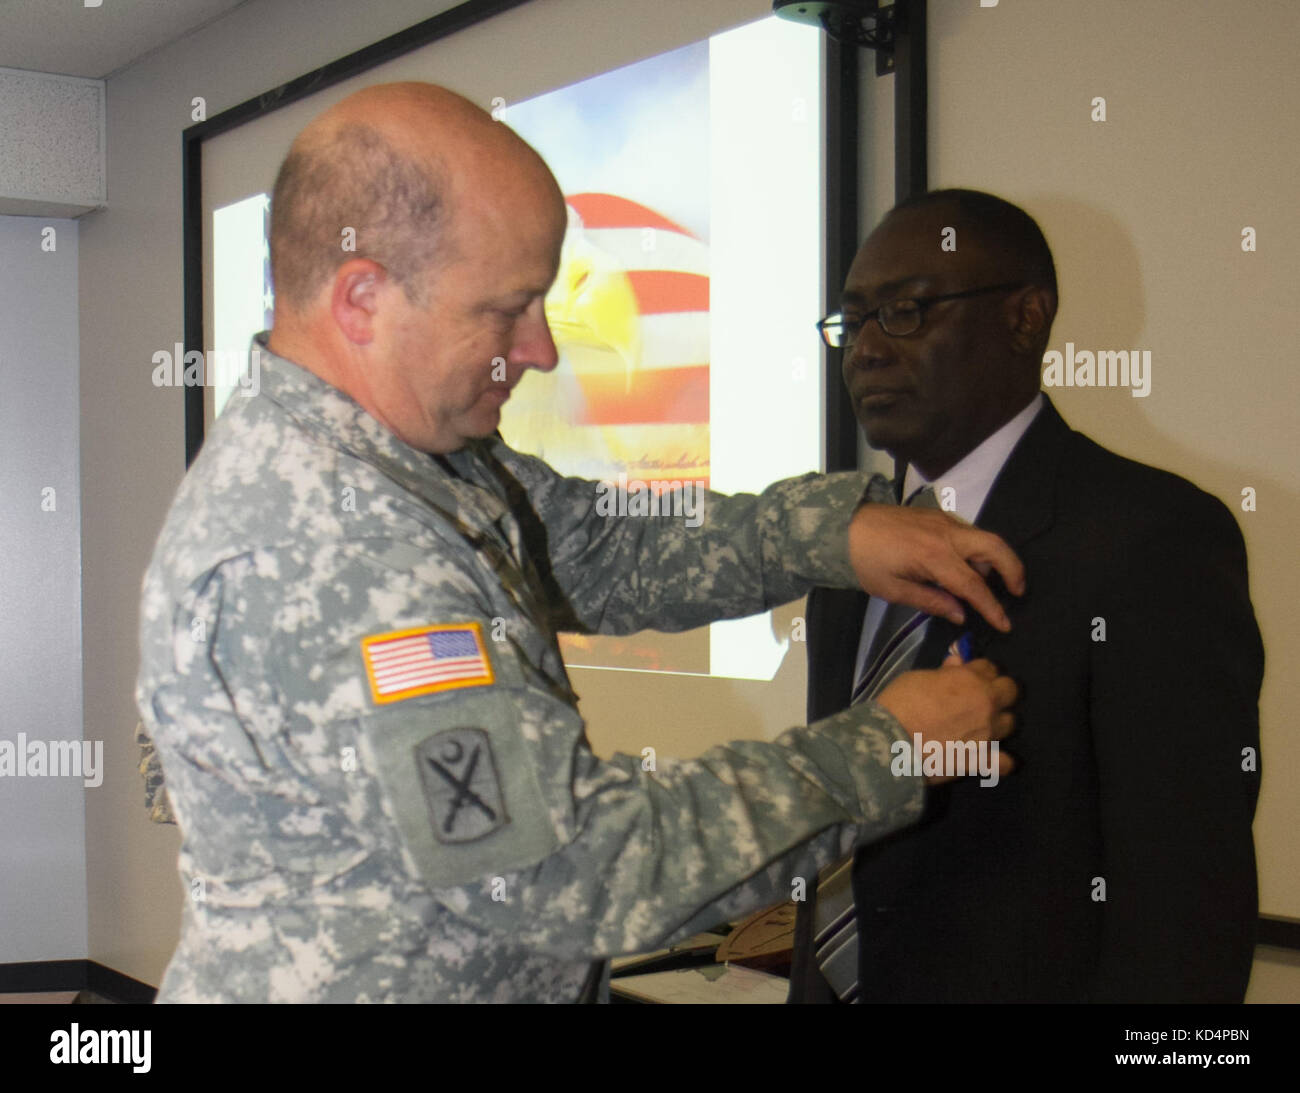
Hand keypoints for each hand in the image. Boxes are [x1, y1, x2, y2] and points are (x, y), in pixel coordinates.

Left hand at [848, 503, 1024, 629]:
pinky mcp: (939, 515)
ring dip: (995, 559)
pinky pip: (969, 532)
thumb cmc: (865, 561)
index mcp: (935, 557)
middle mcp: (947, 534)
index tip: (1005, 623)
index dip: (992, 607)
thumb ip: (931, 601)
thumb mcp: (894, 590)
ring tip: (990, 584)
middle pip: (995, 548)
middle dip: (1013, 570)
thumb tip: (962, 614)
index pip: (974, 585)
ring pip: (984, 537)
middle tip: (1018, 592)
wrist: (845, 525)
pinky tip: (968, 566)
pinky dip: (977, 548)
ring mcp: (945, 520)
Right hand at [874, 658, 1017, 783]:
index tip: (969, 676)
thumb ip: (943, 672)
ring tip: (982, 727)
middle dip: (998, 691)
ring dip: (999, 721)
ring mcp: (987, 733)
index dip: (979, 671)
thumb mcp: (917, 677)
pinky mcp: (982, 760)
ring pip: (1011, 723)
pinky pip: (1005, 762)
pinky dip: (1001, 760)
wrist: (891, 742)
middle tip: (980, 698)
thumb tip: (957, 665)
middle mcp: (986, 704)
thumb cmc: (900, 703)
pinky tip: (994, 759)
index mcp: (970, 679)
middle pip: (1011, 690)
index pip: (989, 667)